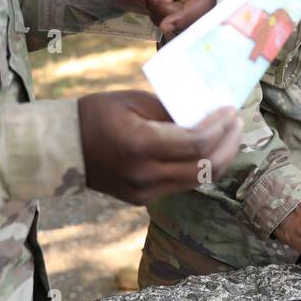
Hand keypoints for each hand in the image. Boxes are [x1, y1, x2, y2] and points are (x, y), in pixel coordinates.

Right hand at [78, 91, 242, 204]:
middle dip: (228, 145)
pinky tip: (207, 149)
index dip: (220, 128)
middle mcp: (145, 175)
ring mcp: (144, 192)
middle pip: (204, 168)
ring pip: (198, 181)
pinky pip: (182, 184)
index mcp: (140, 145)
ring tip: (229, 136)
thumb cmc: (97, 114)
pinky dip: (200, 166)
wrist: (63, 149)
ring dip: (219, 158)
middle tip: (236, 123)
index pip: (196, 143)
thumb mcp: (135, 101)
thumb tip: (206, 114)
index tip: (230, 110)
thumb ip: (172, 111)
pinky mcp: (143, 199)